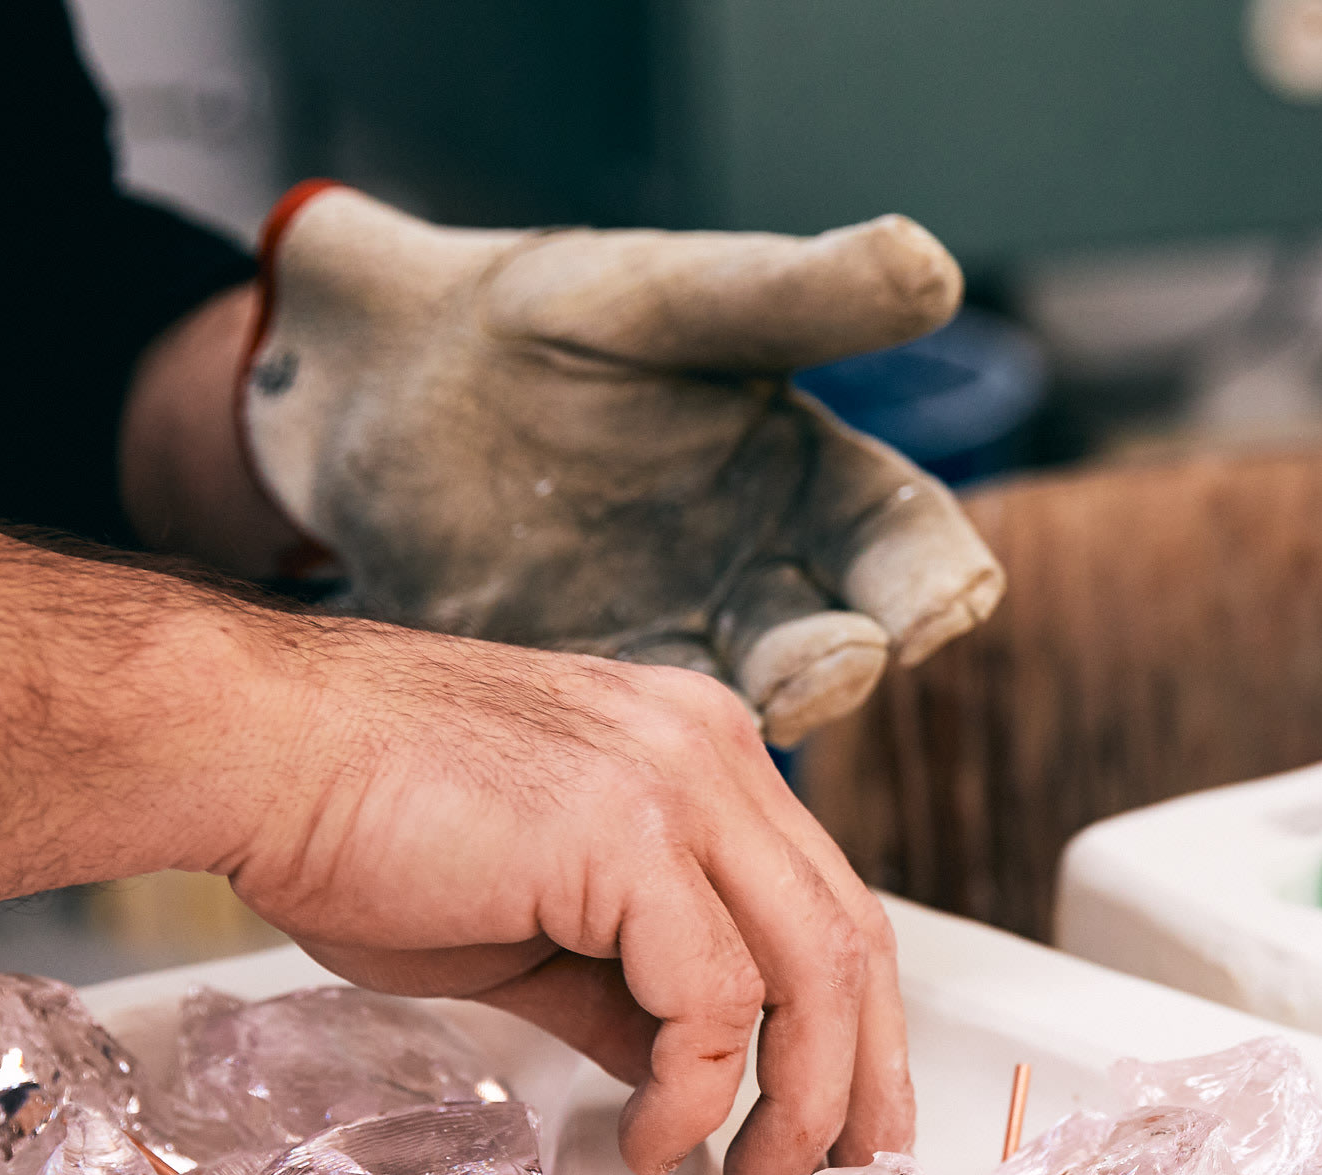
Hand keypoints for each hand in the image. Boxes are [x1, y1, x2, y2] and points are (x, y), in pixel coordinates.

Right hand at [222, 615, 909, 1174]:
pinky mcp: (628, 832)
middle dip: (860, 1087)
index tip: (842, 1134)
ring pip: (813, 969)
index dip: (854, 1034)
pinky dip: (697, 1090)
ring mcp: (678, 781)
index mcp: (698, 755)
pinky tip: (652, 1138)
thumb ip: (627, 992)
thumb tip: (686, 1080)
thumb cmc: (355, 825)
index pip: (826, 905)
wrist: (247, 752)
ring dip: (798, 1108)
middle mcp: (710, 752)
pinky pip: (715, 995)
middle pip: (851, 940)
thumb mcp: (532, 927)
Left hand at [242, 185, 1005, 745]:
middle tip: (837, 664)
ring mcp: (684, 649)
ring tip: (765, 709)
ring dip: (760, 727)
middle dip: (849, 665)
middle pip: (848, 647)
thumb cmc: (539, 319)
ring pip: (749, 714)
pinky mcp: (593, 702)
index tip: (941, 611)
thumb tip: (931, 266)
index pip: (913, 545)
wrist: (380, 388)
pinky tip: (641, 748)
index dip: (939, 581)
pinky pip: (639, 754)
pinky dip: (648, 760)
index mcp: (817, 483)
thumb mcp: (665, 297)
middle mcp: (771, 580)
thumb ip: (795, 294)